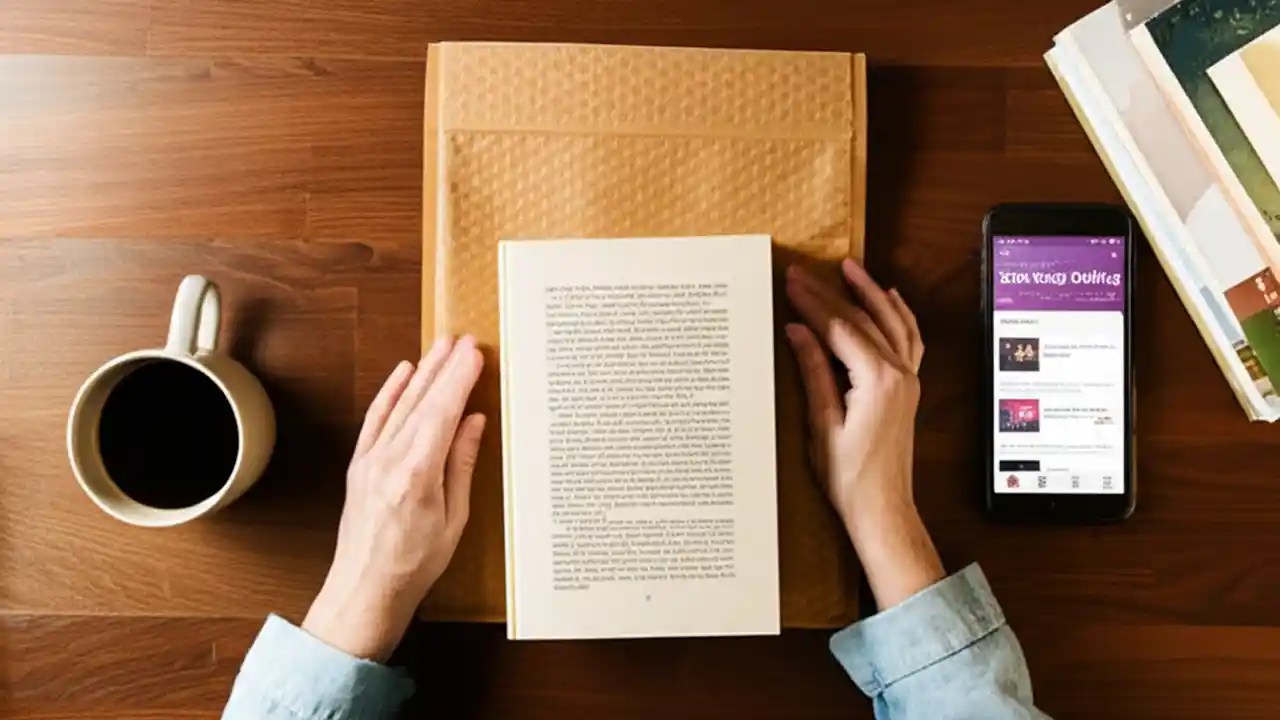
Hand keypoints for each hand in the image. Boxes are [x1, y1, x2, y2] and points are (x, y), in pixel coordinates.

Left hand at [303, 335, 485, 660]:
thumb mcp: (454, 518)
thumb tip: (473, 422)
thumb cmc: (414, 564)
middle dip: (444, 366)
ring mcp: (370, 460)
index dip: (459, 379)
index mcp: (416, 474)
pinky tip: (404, 373)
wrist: (366, 589)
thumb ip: (461, 464)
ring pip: (399, 405)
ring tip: (441, 347)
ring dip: (422, 372)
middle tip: (463, 339)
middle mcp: (388, 460)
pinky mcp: (359, 465)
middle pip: (420, 401)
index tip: (475, 353)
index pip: (442, 413)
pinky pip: (376, 419)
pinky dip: (390, 393)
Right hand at [784, 260, 943, 608]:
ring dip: (870, 292)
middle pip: (863, 320)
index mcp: (877, 381)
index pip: (839, 329)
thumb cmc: (849, 478)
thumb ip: (813, 372)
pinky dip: (899, 315)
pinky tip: (890, 299)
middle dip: (831, 294)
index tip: (791, 282)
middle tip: (802, 273)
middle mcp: (899, 374)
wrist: (883, 509)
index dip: (812, 303)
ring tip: (849, 268)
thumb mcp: (822, 424)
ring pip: (892, 322)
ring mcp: (909, 380)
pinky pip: (910, 340)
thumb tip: (797, 330)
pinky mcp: (909, 389)